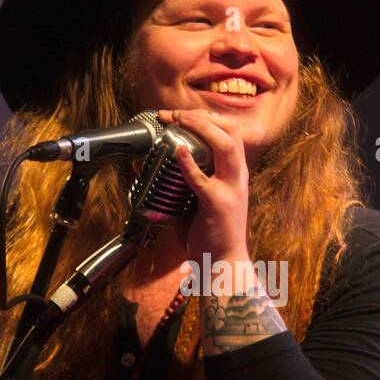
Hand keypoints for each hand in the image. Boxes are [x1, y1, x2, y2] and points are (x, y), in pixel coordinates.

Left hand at [157, 108, 249, 265]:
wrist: (224, 264)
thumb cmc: (210, 235)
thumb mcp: (197, 201)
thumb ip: (179, 183)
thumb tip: (142, 165)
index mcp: (235, 174)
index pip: (229, 132)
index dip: (206, 117)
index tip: (179, 114)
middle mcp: (237, 177)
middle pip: (231, 130)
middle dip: (202, 116)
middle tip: (175, 115)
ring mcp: (230, 190)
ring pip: (225, 146)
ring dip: (201, 128)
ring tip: (179, 121)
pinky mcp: (217, 205)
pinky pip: (202, 179)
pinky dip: (189, 163)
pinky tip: (177, 152)